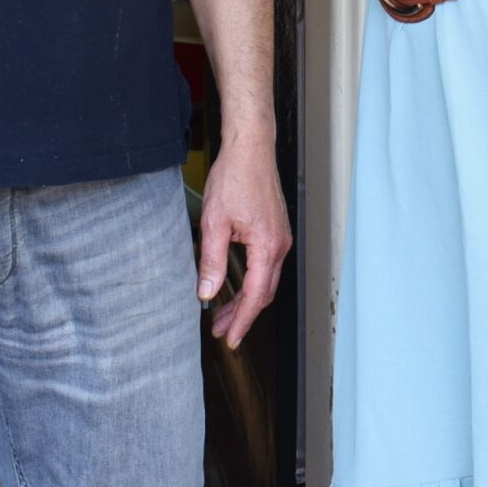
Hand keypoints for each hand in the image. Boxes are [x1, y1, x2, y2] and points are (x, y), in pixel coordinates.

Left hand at [196, 132, 290, 348]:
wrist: (250, 148)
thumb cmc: (235, 177)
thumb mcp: (215, 223)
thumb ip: (212, 262)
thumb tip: (207, 293)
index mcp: (267, 246)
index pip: (256, 296)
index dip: (242, 321)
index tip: (230, 338)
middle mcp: (280, 245)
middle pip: (264, 293)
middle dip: (243, 315)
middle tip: (221, 330)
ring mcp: (280, 237)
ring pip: (266, 280)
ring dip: (247, 299)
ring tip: (223, 312)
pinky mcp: (276, 230)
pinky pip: (267, 266)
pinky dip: (253, 281)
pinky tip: (236, 284)